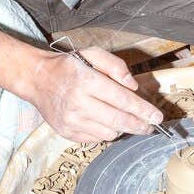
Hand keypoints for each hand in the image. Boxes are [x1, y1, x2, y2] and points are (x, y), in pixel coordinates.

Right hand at [28, 46, 162, 145]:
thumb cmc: (68, 66)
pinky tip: (105, 122)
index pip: (122, 99)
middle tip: (150, 127)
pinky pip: (95, 139)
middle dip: (139, 125)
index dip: (142, 110)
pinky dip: (105, 132)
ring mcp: (71, 120)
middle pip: (118, 120)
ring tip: (125, 120)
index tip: (157, 116)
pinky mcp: (66, 132)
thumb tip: (133, 86)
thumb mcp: (92, 54)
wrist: (37, 80)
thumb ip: (115, 66)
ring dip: (122, 128)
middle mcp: (78, 103)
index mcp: (86, 81)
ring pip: (108, 132)